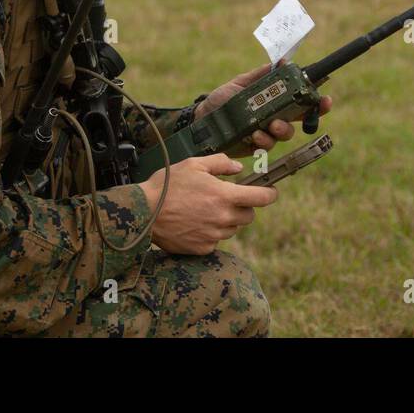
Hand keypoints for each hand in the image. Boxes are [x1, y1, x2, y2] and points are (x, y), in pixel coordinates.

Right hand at [139, 154, 278, 255]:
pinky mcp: (202, 249)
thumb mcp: (194, 164)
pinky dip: (211, 233)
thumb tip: (239, 168)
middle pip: (248, 216)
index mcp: (224, 196)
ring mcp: (213, 236)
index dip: (270, 194)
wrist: (143, 213)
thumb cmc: (168, 185)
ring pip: (232, 229)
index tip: (270, 192)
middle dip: (243, 206)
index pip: (261, 198)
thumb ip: (221, 163)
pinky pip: (216, 241)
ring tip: (205, 210)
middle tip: (227, 198)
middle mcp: (223, 218)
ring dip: (227, 220)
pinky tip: (195, 223)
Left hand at [195, 62, 333, 154]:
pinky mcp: (256, 146)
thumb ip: (261, 74)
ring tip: (269, 126)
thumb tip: (283, 60)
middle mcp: (275, 116)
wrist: (202, 120)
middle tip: (301, 116)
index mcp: (275, 99)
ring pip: (286, 133)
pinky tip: (254, 135)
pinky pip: (268, 145)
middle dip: (307, 118)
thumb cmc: (221, 100)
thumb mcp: (241, 83)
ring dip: (281, 130)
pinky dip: (264, 140)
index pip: (302, 99)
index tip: (325, 99)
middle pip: (302, 119)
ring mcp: (267, 132)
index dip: (317, 101)